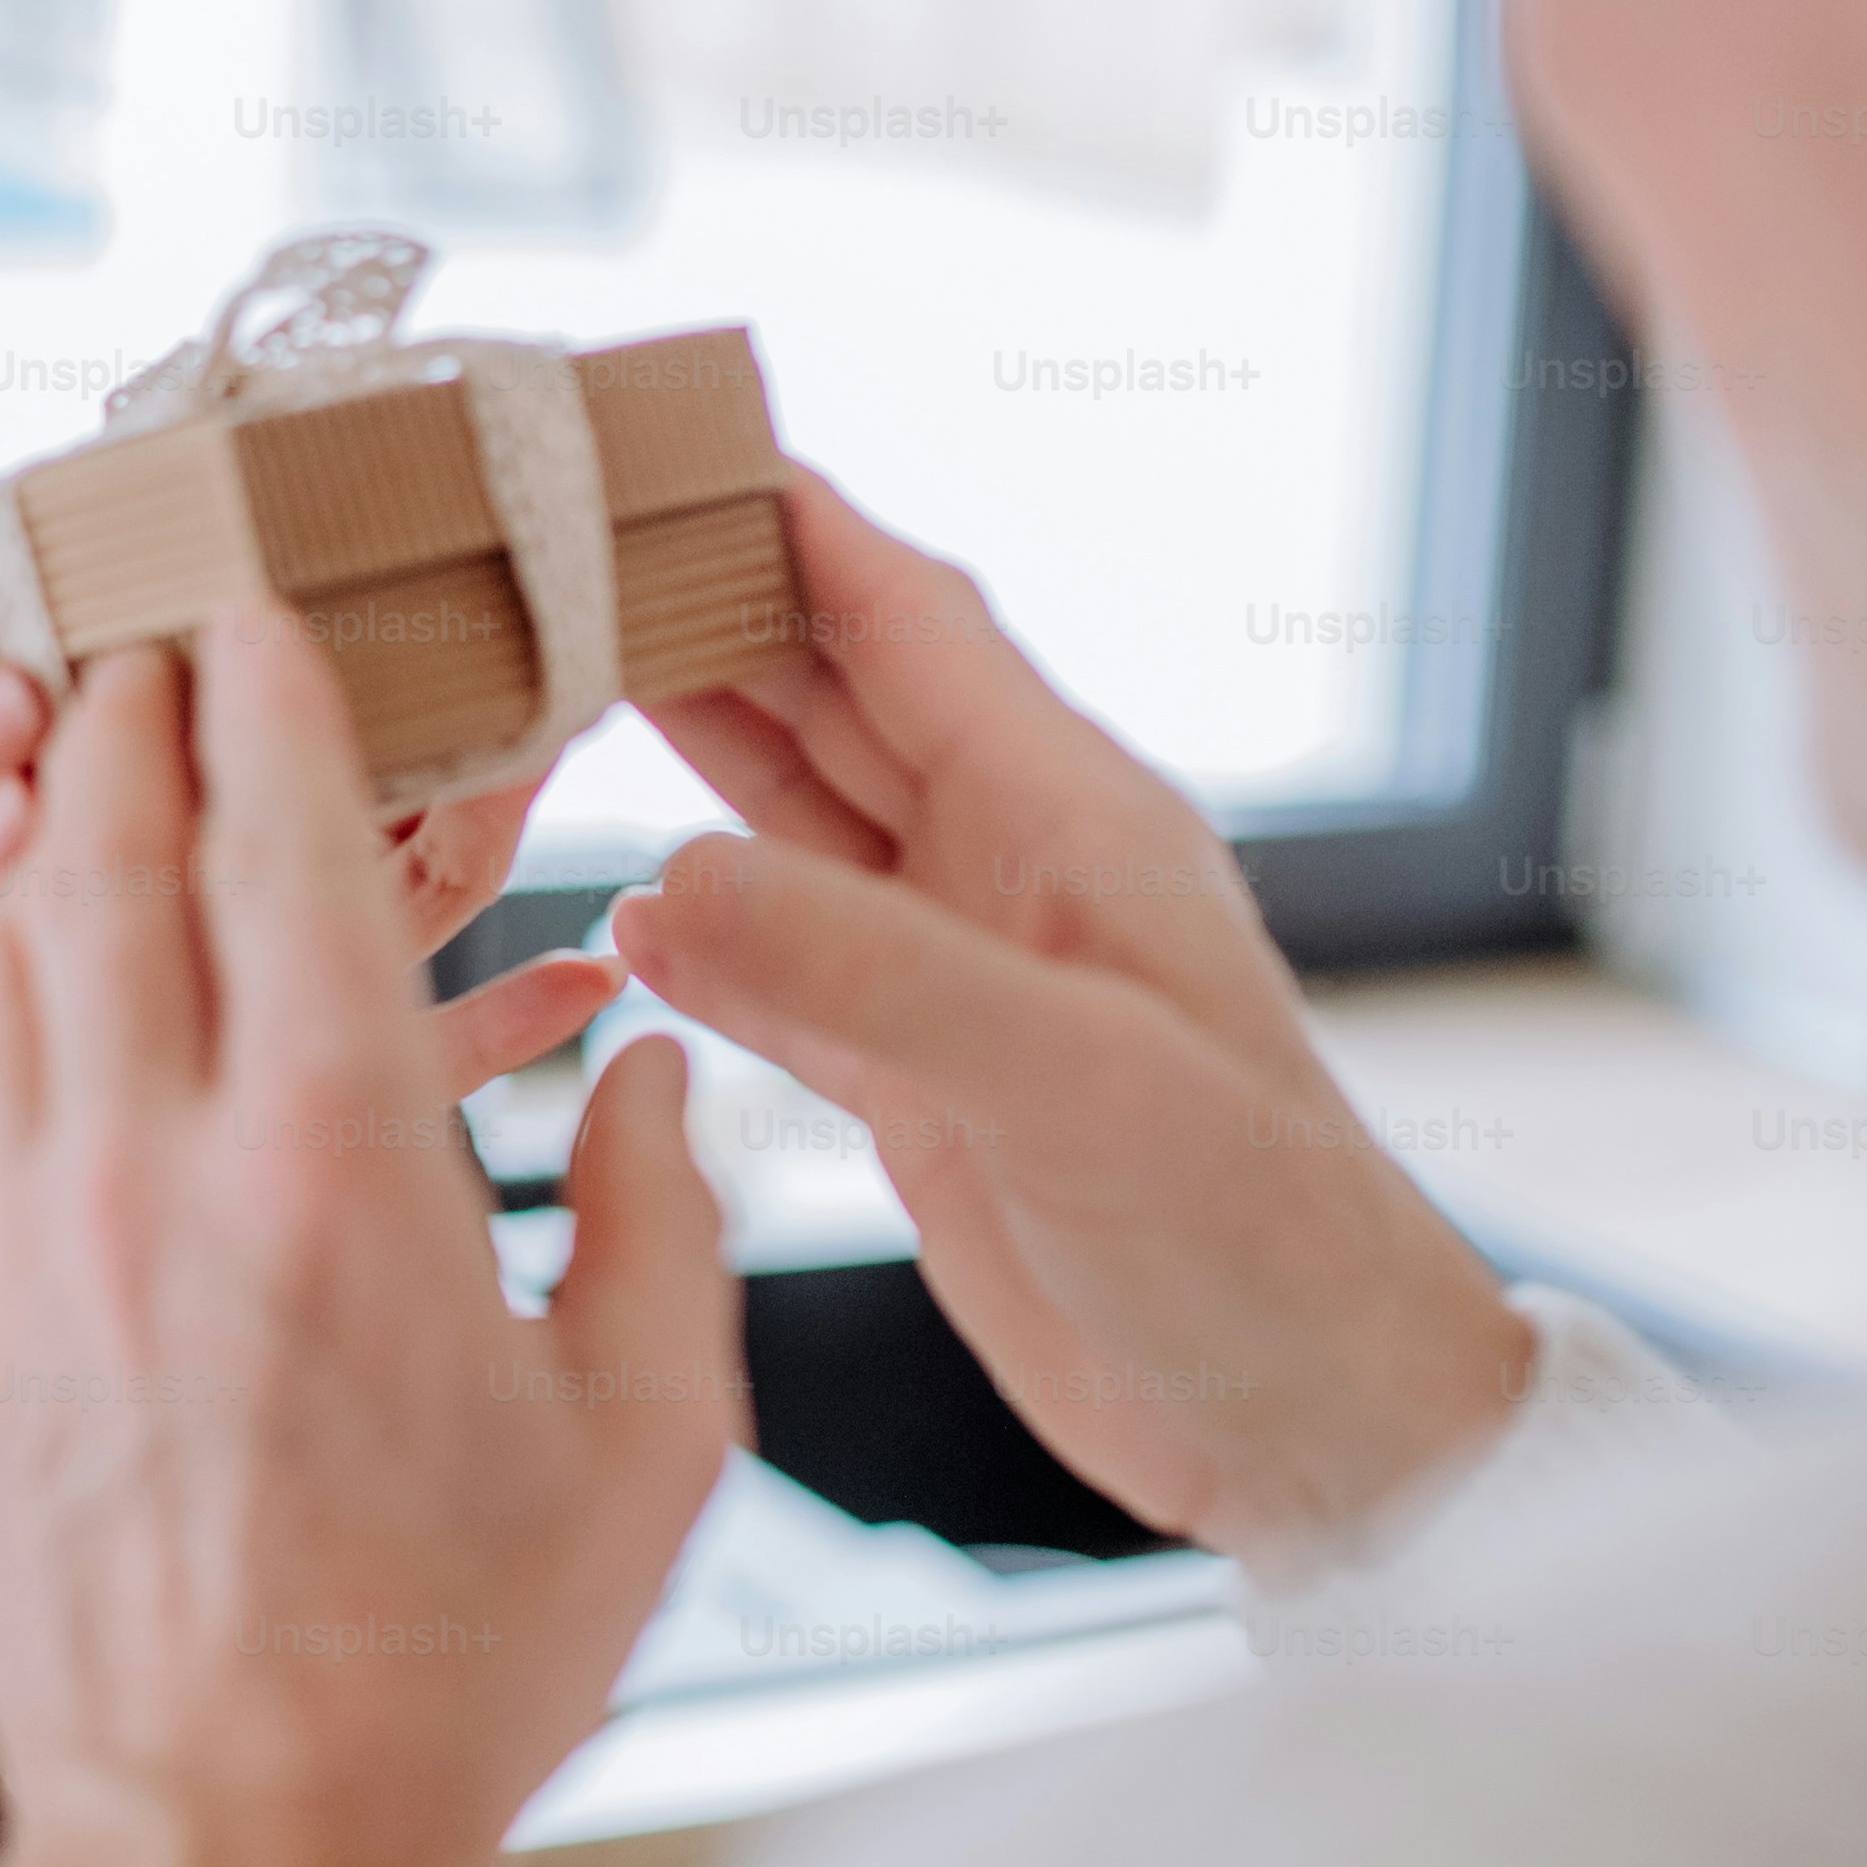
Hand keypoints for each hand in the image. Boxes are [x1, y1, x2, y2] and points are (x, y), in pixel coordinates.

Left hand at [0, 610, 737, 1866]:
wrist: (228, 1849)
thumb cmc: (452, 1669)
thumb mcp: (643, 1443)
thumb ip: (658, 1218)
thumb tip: (642, 1061)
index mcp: (342, 1180)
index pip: (283, 855)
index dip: (268, 701)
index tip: (264, 599)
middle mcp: (162, 1175)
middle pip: (109, 854)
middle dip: (123, 705)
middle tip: (141, 606)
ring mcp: (36, 1237)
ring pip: (3, 948)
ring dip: (35, 814)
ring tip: (61, 718)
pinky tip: (13, 918)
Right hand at [611, 471, 1528, 1571]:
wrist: (1321, 1432)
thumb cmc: (1254, 1244)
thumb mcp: (1068, 1090)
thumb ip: (867, 978)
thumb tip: (667, 879)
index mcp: (1068, 819)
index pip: (900, 611)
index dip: (781, 513)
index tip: (649, 434)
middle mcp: (1011, 870)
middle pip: (832, 687)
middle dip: (701, 603)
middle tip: (545, 541)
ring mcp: (964, 976)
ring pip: (799, 813)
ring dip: (688, 742)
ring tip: (551, 672)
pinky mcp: (928, 1087)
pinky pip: (789, 963)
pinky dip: (703, 927)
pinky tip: (622, 907)